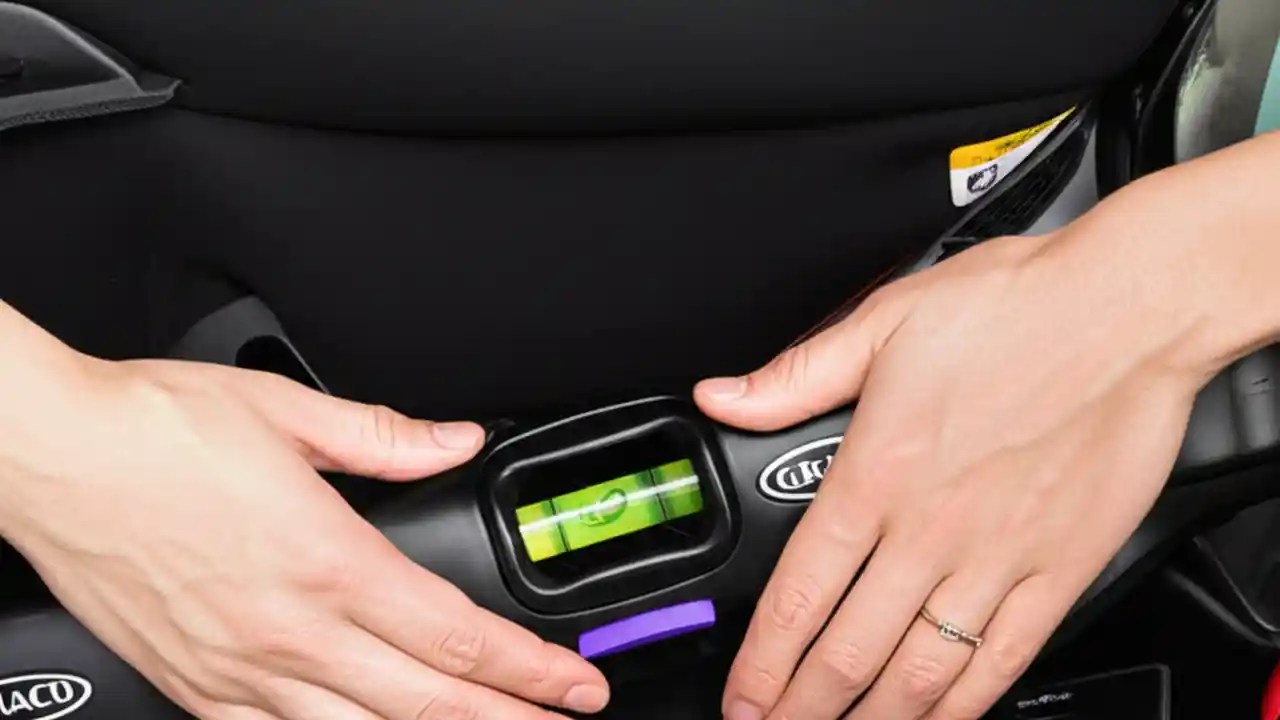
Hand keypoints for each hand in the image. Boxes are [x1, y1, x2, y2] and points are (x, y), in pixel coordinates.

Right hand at [0, 356, 609, 719]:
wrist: (49, 455)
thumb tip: (455, 440)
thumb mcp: (287, 413)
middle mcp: (291, 629)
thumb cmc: (153, 431)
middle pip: (429, 701)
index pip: (459, 636)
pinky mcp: (195, 686)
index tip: (577, 682)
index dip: (531, 668)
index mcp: (330, 559)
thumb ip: (388, 436)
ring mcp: (241, 670)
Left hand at [695, 202, 1222, 718]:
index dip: (762, 659)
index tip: (743, 693)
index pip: (799, 593)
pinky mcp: (1059, 570)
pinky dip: (961, 705)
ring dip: (870, 718)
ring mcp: (996, 558)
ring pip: (918, 670)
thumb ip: (794, 376)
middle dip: (801, 706)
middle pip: (848, 649)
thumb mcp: (883, 322)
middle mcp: (930, 528)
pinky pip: (1001, 660)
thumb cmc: (1016, 308)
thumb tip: (722, 397)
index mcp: (875, 474)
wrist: (1129, 310)